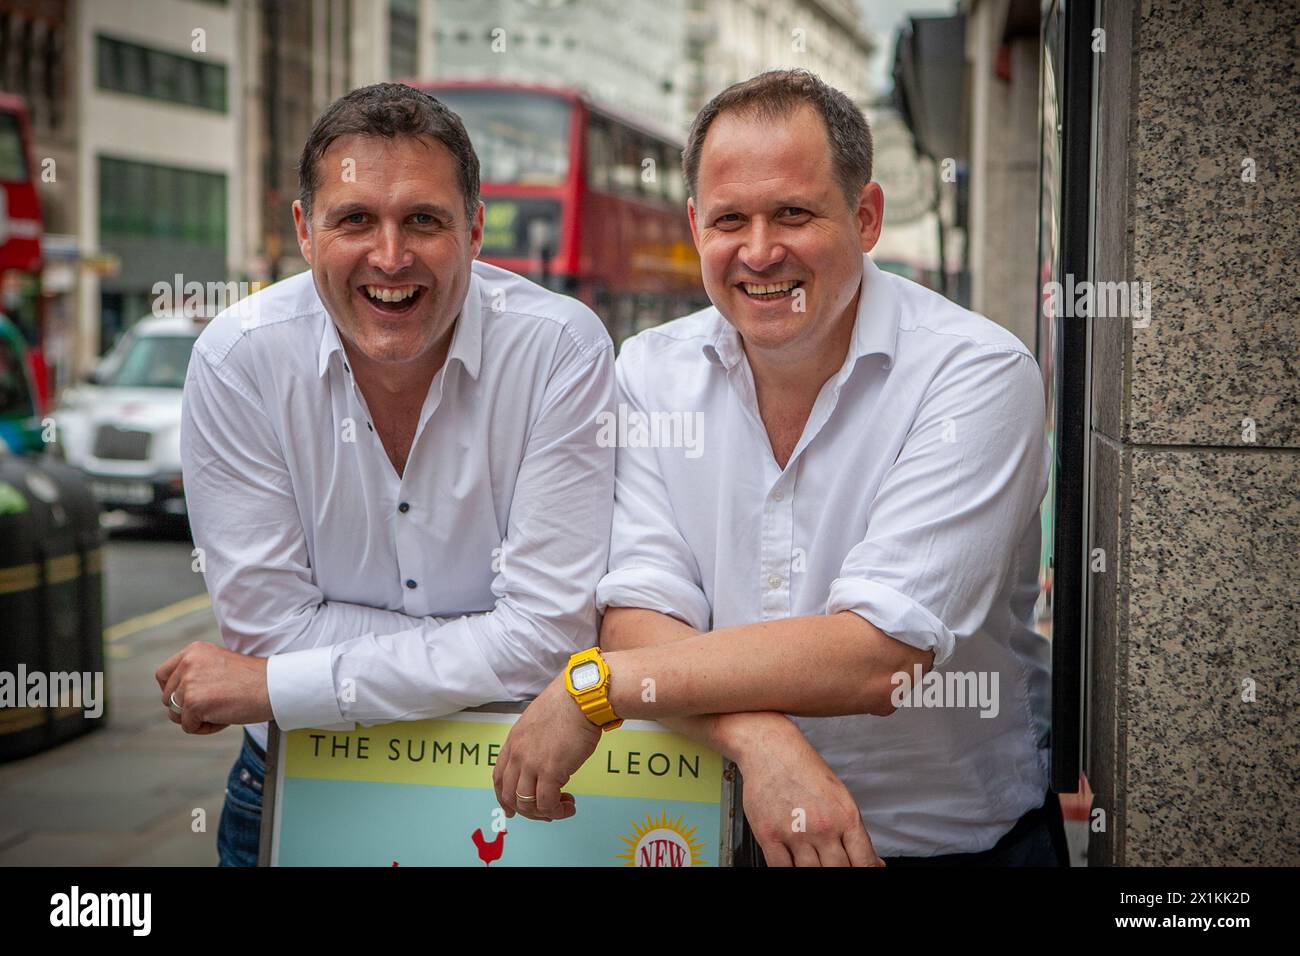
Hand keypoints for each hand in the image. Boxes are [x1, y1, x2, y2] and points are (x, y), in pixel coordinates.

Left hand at [155, 641, 272, 733]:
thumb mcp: (219, 663)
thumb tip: (175, 696)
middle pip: (167, 697)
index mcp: (194, 651)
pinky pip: (189, 726)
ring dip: (197, 718)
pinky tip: (224, 717)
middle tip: (215, 706)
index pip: (163, 674)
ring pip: (176, 714)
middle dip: (187, 708)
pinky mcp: (194, 703)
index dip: (171, 690)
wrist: (274, 686)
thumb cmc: (254, 679)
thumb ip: (196, 673)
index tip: (187, 697)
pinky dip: (205, 728)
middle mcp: (188, 663)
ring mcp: (189, 683)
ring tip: (221, 711)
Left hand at [492, 673, 601, 821]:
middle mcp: (518, 754)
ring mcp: (532, 764)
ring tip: (561, 807)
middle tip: (544, 812)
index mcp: (514, 741)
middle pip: (510, 795)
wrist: (582, 697)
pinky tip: (568, 805)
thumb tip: (545, 755)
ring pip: (526, 803)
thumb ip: (535, 740)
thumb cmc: (569, 704)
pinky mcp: (550, 771)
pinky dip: (557, 811)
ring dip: (543, 812)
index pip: (499, 777)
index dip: (504, 797)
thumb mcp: (540, 721)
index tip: (511, 808)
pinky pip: (547, 804)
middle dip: (526, 810)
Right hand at [736, 719, 884, 866]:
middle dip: (837, 872)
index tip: (859, 873)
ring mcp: (796, 833)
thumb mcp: (840, 798)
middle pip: (838, 871)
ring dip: (812, 871)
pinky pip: (780, 869)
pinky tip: (791, 864)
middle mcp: (823, 826)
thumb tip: (872, 862)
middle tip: (830, 863)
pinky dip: (787, 871)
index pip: (863, 862)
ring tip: (811, 862)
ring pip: (809, 873)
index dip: (863, 873)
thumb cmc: (804, 769)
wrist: (771, 749)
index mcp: (846, 817)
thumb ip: (855, 834)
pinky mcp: (769, 834)